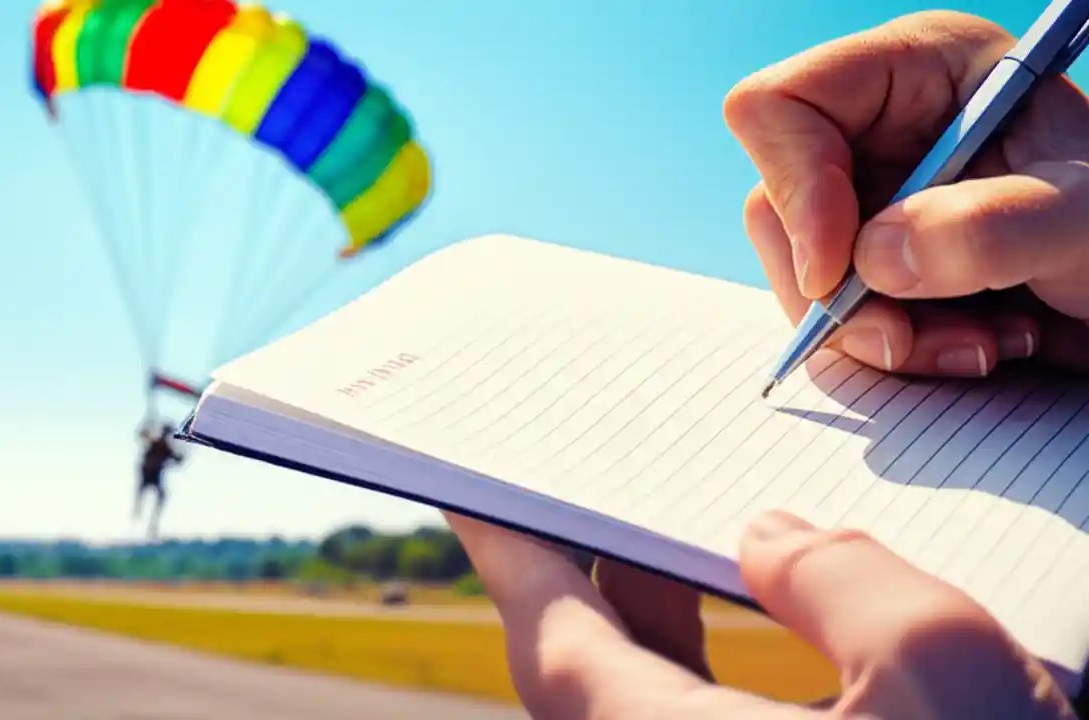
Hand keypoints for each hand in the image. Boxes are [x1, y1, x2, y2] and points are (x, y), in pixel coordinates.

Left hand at [445, 511, 1076, 718]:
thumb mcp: (943, 668)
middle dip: (597, 577)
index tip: (473, 495)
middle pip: (595, 677)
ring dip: (665, 629)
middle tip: (595, 496)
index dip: (512, 556)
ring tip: (686, 550)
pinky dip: (717, 686)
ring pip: (654, 713)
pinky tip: (771, 643)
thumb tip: (772, 540)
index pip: (554, 640)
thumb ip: (843, 579)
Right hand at [725, 10, 1088, 376]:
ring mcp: (867, 195)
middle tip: (905, 337)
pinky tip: (969, 343)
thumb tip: (871, 259)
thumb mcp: (1083, 218)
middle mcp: (874, 129)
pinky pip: (835, 313)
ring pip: (800, 273)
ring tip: (977, 345)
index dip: (793, 188)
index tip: (837, 272)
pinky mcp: (871, 256)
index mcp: (914, 70)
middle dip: (838, 291)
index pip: (781, 107)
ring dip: (876, 332)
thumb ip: (989, 229)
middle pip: (775, 206)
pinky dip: (893, 347)